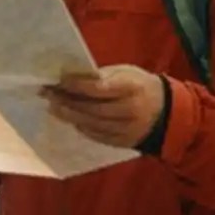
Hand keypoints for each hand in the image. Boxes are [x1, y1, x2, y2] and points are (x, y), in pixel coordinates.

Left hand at [41, 65, 164, 148]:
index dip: (76, 85)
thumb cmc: (140, 86)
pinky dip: (82, 127)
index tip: (59, 80)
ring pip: (92, 123)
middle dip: (67, 101)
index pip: (98, 88)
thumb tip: (72, 78)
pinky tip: (71, 119)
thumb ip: (102, 76)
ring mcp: (127, 129)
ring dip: (70, 115)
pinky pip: (97, 135)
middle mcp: (130, 110)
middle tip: (48, 94)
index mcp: (131, 87)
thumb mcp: (127, 72)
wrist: (166, 112)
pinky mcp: (123, 142)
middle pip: (91, 108)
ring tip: (54, 107)